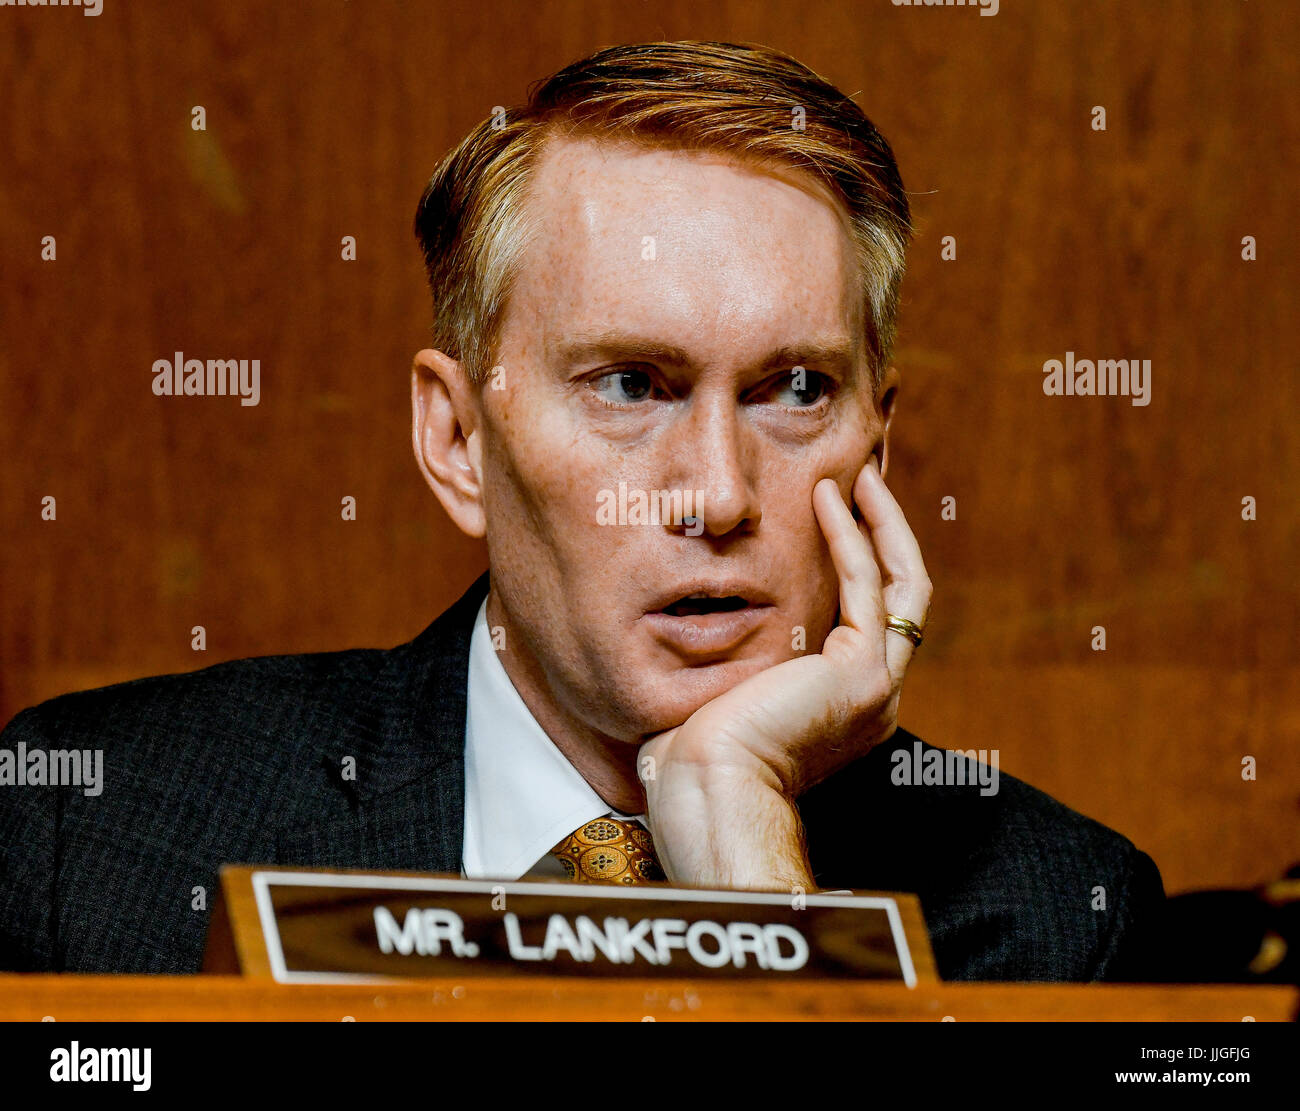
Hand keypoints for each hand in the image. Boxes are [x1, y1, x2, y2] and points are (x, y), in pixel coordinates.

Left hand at [638, 455, 931, 890]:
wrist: (709, 794)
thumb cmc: (698, 760)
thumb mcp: (725, 693)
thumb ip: (740, 656)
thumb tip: (703, 617)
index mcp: (844, 707)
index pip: (869, 619)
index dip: (860, 562)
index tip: (837, 514)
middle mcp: (873, 696)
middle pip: (903, 598)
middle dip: (887, 535)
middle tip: (864, 482)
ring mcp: (876, 685)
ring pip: (903, 586)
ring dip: (882, 524)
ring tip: (858, 474)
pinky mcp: (862, 671)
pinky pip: (867, 585)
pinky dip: (851, 535)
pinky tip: (830, 497)